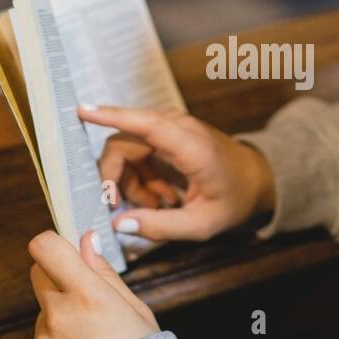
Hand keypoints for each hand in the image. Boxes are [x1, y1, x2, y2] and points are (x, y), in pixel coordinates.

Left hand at [25, 228, 159, 338]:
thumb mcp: (136, 310)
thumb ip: (105, 273)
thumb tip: (86, 241)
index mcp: (88, 295)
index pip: (45, 248)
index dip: (52, 244)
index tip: (63, 250)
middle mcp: (60, 315)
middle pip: (38, 274)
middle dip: (56, 278)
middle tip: (83, 300)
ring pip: (44, 315)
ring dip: (61, 321)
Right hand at [78, 104, 275, 241]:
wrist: (255, 180)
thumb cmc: (233, 201)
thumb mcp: (203, 224)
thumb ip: (162, 227)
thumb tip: (119, 223)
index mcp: (193, 148)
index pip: (147, 124)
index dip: (113, 117)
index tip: (83, 111)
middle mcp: (179, 129)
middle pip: (124, 142)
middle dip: (115, 177)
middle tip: (121, 207)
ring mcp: (172, 127)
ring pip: (126, 148)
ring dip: (131, 181)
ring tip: (157, 204)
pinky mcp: (166, 133)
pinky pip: (136, 151)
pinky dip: (140, 177)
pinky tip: (160, 196)